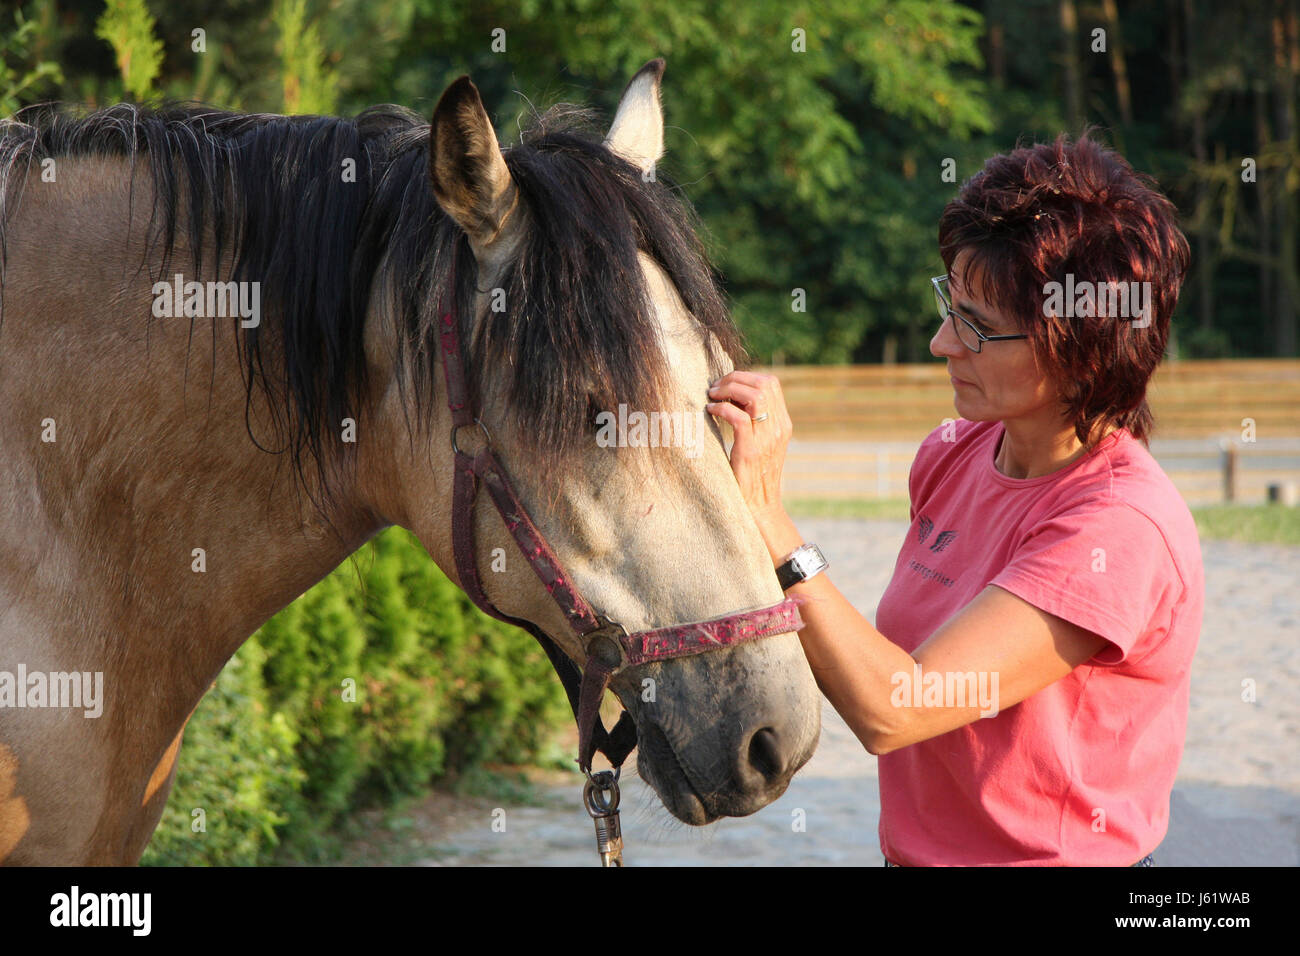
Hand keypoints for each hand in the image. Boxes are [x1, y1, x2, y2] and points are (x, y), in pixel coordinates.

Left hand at [705, 370, 792, 524]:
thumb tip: (733, 395)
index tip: (726, 385)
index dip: (747, 376)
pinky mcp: (751, 451)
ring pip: (755, 395)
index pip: (771, 383)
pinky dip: (722, 409)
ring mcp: (766, 439)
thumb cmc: (752, 473)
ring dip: (729, 389)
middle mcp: (778, 428)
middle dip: (736, 378)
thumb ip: (755, 420)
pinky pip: (738, 417)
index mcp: (782, 423)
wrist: (758, 505)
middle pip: (765, 383)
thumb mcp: (760, 442)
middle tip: (715, 387)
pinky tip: (710, 411)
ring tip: (712, 396)